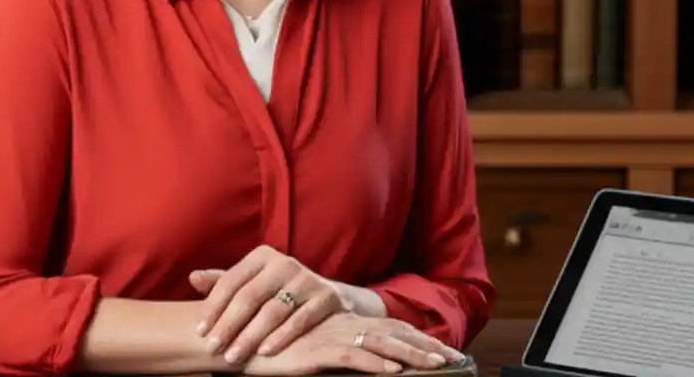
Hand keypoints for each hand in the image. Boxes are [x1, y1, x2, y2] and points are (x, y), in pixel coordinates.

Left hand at [190, 245, 351, 361]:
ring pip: (273, 310)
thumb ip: (222, 282)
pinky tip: (265, 352)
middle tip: (213, 348)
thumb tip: (193, 278)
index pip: (231, 281)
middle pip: (250, 296)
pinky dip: (282, 337)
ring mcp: (307, 279)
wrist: (326, 297)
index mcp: (262, 256)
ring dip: (251, 336)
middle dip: (229, 325)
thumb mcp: (251, 283)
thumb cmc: (277, 291)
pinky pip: (301, 319)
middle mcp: (284, 263)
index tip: (200, 331)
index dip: (213, 306)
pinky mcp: (326, 296)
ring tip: (234, 356)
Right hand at [239, 312, 464, 375]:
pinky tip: (395, 370)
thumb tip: (353, 352)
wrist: (236, 337)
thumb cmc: (267, 342)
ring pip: (382, 344)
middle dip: (425, 346)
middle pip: (393, 334)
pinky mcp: (317, 350)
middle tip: (456, 358)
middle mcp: (342, 327)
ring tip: (441, 364)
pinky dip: (375, 362)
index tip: (441, 349)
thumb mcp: (303, 346)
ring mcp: (331, 337)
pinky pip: (353, 356)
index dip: (415, 337)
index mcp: (342, 323)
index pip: (387, 327)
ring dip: (413, 355)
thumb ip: (328, 345)